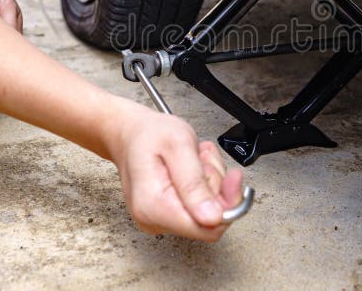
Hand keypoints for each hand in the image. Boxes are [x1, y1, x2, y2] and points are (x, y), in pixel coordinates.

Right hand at [109, 105, 243, 240]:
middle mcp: (153, 219)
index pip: (207, 228)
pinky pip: (199, 207)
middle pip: (210, 220)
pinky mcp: (166, 215)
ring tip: (195, 159)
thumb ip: (195, 183)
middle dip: (216, 186)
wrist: (129, 133)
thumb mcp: (179, 146)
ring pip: (208, 211)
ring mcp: (159, 219)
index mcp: (154, 206)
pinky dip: (203, 184)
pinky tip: (192, 167)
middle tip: (204, 159)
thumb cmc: (148, 134)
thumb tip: (213, 217)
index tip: (232, 177)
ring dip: (210, 181)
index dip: (228, 205)